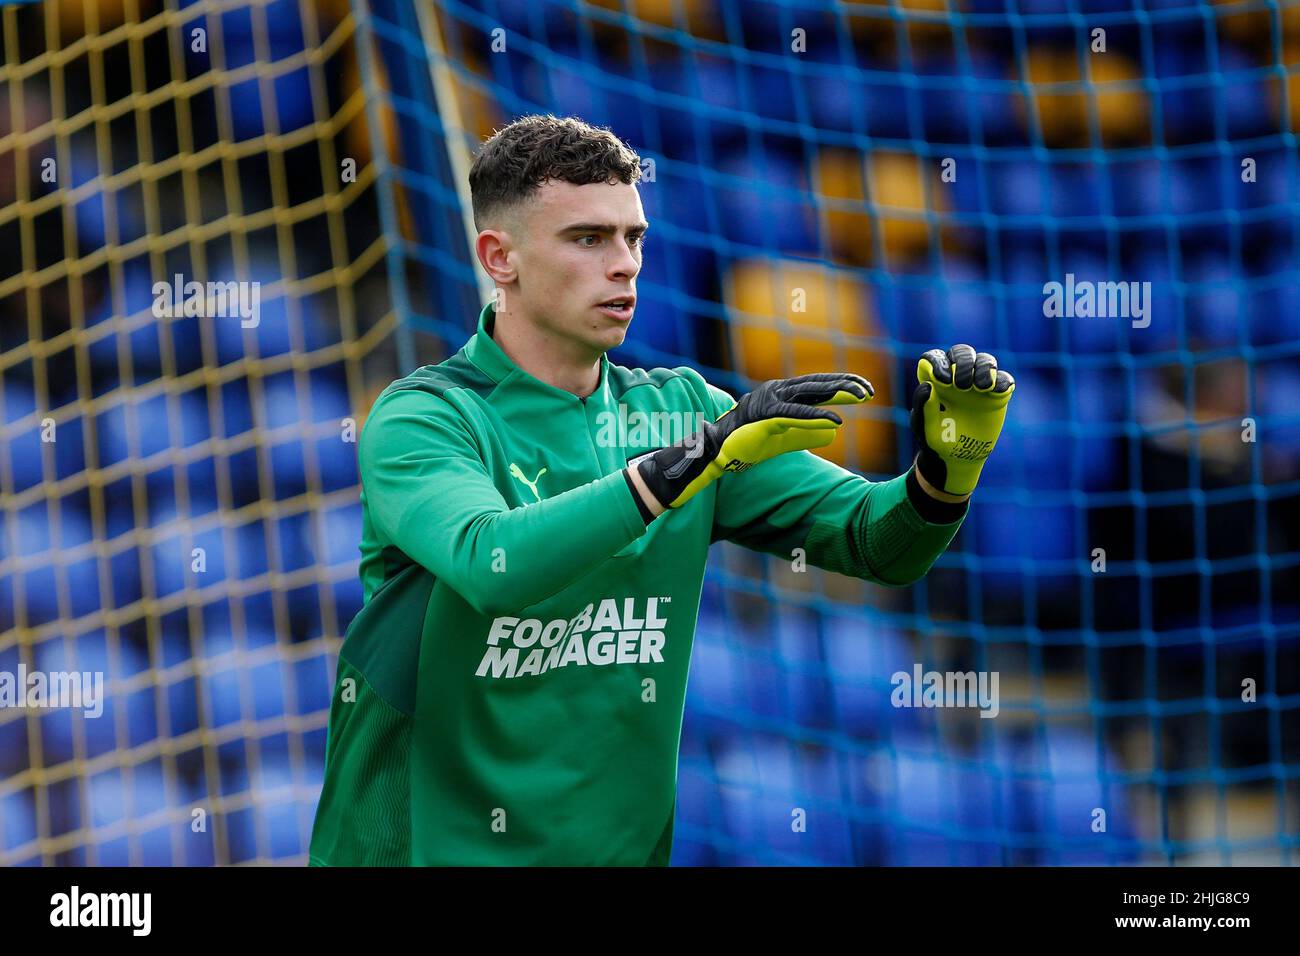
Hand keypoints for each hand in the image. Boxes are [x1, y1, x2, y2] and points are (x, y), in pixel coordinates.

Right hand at [631, 372, 872, 508]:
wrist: (716, 451)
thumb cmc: (747, 444)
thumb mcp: (782, 437)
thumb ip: (806, 432)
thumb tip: (833, 432)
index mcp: (780, 394)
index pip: (816, 386)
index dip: (840, 386)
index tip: (863, 389)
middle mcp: (776, 391)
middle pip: (817, 384)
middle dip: (845, 385)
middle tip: (869, 390)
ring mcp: (770, 401)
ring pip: (809, 393)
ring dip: (837, 394)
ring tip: (861, 397)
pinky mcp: (765, 417)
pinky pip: (795, 415)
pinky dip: (816, 416)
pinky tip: (835, 419)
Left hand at [910, 345, 1014, 496]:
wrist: (958, 457)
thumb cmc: (936, 440)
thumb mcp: (924, 427)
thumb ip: (923, 407)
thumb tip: (928, 385)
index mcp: (936, 381)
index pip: (934, 358)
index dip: (939, 362)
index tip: (943, 381)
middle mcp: (957, 378)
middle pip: (962, 352)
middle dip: (963, 362)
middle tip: (962, 385)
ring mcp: (978, 385)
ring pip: (985, 360)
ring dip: (984, 368)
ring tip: (980, 387)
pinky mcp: (997, 396)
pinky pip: (1004, 379)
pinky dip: (1002, 381)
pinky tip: (995, 393)